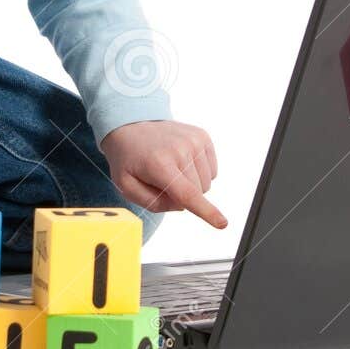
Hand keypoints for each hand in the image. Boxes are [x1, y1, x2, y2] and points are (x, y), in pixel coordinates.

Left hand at [101, 119, 225, 227]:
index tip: (222, 223)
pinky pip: (212, 169)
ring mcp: (193, 140)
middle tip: (163, 179)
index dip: (205, 211)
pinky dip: (199, 172)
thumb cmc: (129, 160)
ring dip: (192, 183)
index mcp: (159, 164)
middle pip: (198, 192)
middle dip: (183, 195)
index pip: (186, 193)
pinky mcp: (202, 136)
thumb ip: (153, 203)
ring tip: (171, 168)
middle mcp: (180, 150)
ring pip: (207, 182)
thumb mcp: (127, 186)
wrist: (132, 125)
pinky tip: (182, 161)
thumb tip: (182, 206)